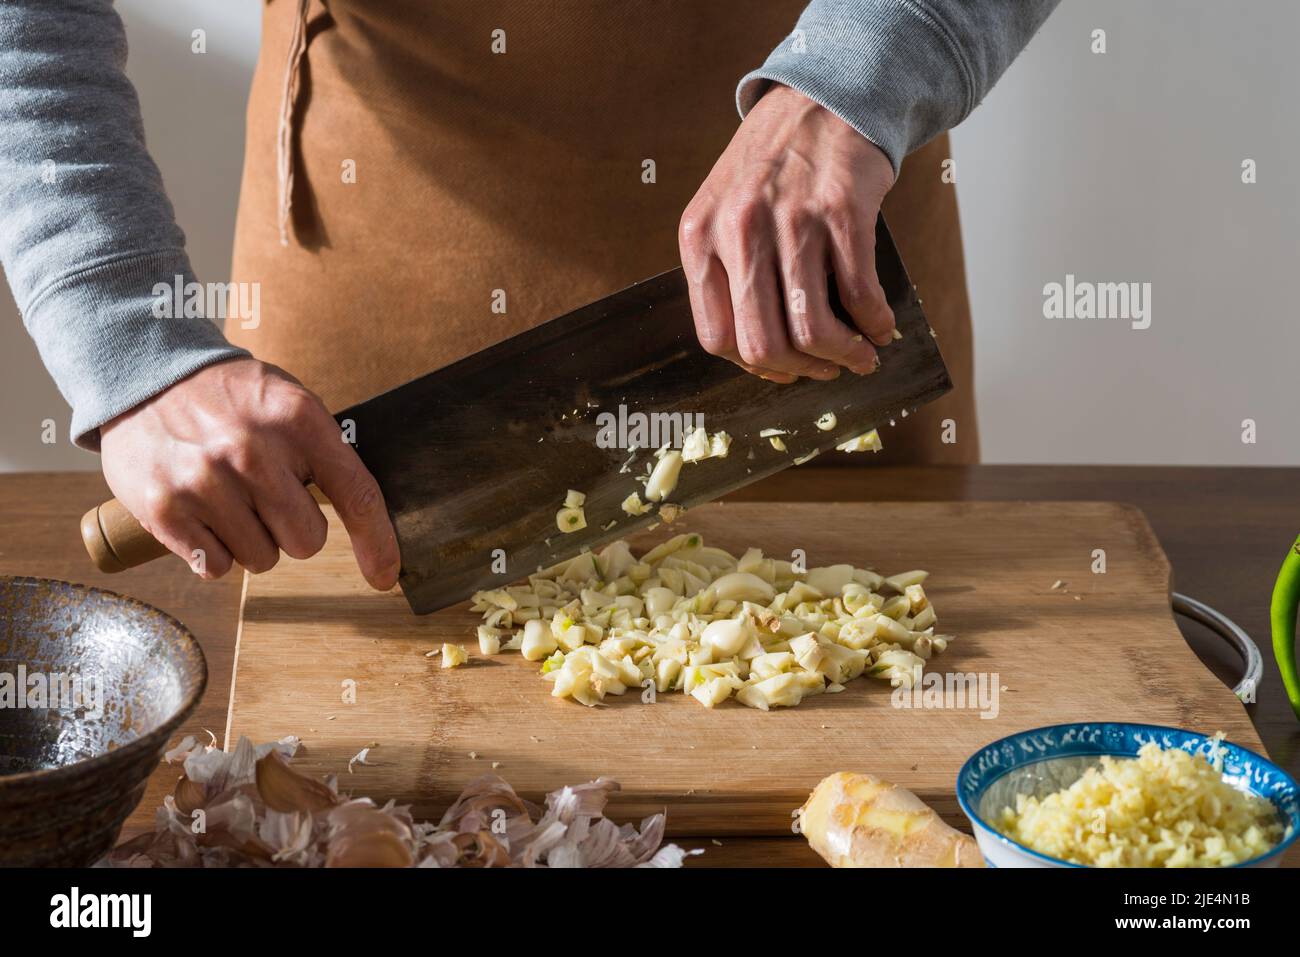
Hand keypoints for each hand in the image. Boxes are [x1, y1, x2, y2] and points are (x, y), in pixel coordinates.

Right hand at [99, 357, 399, 587]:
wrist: (144, 374)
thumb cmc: (229, 397)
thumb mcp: (288, 402)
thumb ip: (326, 453)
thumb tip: (372, 521)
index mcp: (297, 421)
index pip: (357, 495)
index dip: (378, 543)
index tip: (385, 575)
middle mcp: (252, 451)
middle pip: (307, 541)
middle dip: (293, 529)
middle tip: (266, 497)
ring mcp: (205, 481)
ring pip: (262, 559)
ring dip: (251, 540)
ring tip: (229, 497)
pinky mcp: (164, 508)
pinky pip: (216, 568)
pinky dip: (213, 552)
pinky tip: (201, 513)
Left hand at [679, 84, 896, 382]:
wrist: (821, 98)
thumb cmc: (773, 165)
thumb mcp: (724, 212)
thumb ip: (729, 272)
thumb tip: (764, 353)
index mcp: (700, 238)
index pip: (716, 338)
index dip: (755, 367)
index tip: (783, 368)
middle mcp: (739, 231)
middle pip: (763, 345)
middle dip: (801, 370)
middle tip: (826, 369)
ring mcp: (791, 222)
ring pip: (812, 330)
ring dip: (844, 355)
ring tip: (861, 355)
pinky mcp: (841, 212)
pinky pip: (859, 294)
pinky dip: (875, 323)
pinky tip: (881, 324)